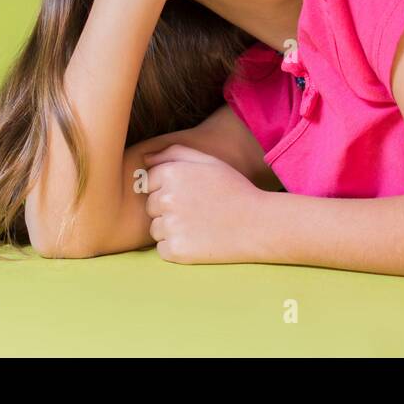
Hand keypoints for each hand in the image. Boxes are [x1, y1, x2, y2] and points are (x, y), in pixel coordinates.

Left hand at [143, 144, 272, 263]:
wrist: (258, 224)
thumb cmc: (234, 189)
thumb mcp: (209, 162)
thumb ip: (174, 153)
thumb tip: (144, 158)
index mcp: (172, 173)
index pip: (149, 182)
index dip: (170, 188)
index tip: (192, 193)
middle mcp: (166, 198)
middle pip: (151, 206)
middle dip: (169, 209)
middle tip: (198, 210)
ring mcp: (170, 226)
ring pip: (156, 229)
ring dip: (172, 229)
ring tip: (200, 225)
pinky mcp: (175, 250)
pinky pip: (163, 249)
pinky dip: (177, 247)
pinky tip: (199, 240)